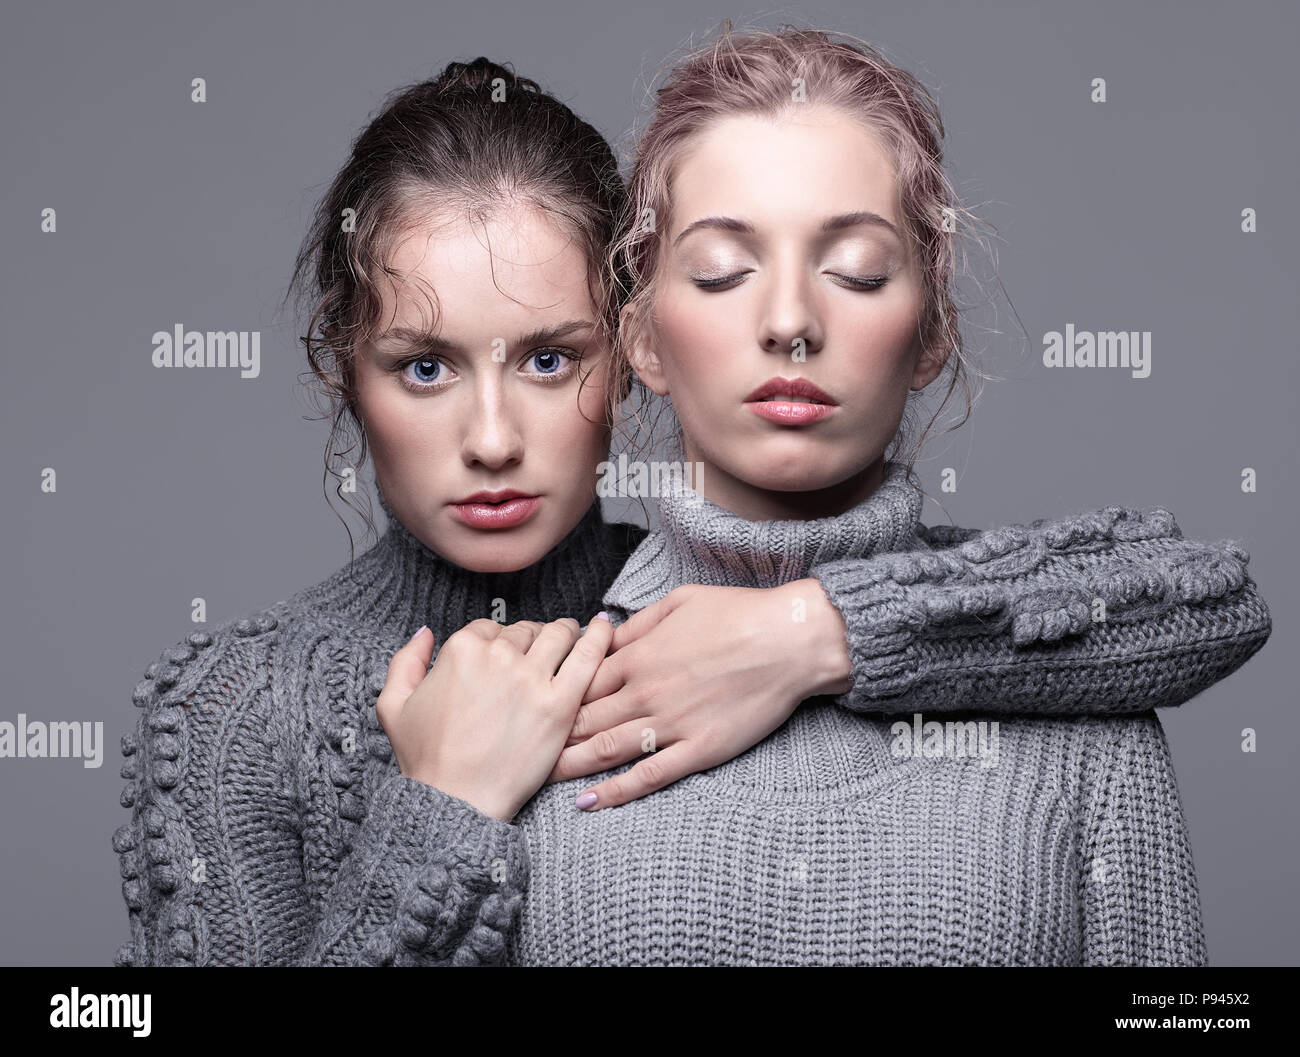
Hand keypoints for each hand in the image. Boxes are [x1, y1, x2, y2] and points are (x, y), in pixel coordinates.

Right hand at [377, 615, 613, 821]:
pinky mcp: (560, 703)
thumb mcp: (393, 705)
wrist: (455, 802)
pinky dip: (599, 636)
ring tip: (573, 638)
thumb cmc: (425, 759)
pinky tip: (605, 626)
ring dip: (566, 632)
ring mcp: (531, 678)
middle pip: (526, 629)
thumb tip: (426, 632)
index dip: (500, 640)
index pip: (491, 626)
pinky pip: (588, 656)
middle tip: (541, 653)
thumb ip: (406, 660)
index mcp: (461, 649)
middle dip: (533, 638)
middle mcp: (498, 656)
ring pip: (559, 634)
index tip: (508, 655)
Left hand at [545, 580, 852, 809]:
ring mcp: (670, 724)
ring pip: (605, 751)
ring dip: (568, 767)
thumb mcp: (678, 602)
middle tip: (515, 750)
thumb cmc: (738, 613)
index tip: (527, 707)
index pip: (578, 682)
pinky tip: (590, 802)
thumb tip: (603, 636)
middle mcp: (645, 692)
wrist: (789, 639)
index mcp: (637, 655)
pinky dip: (616, 791)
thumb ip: (636, 625)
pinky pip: (648, 775)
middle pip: (581, 720)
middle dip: (546, 736)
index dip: (550, 696)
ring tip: (537, 780)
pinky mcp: (698, 749)